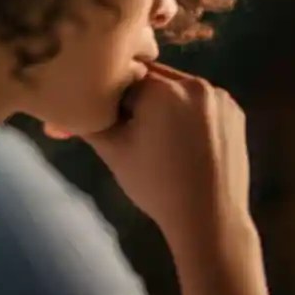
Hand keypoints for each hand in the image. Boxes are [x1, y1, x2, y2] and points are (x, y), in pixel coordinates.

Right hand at [58, 63, 251, 242]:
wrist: (210, 218)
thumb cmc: (156, 187)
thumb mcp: (113, 151)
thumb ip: (87, 120)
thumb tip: (58, 106)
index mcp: (165, 89)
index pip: (123, 77)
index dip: (106, 96)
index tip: (99, 117)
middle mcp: (197, 85)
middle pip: (153, 79)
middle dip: (134, 99)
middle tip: (123, 128)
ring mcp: (221, 98)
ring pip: (178, 90)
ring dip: (161, 104)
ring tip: (153, 139)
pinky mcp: (236, 113)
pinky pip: (201, 104)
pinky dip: (186, 114)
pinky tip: (179, 142)